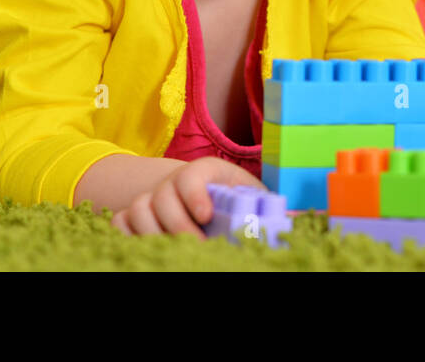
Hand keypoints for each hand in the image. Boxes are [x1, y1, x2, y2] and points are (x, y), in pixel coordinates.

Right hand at [110, 157, 267, 237]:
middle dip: (178, 225)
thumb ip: (270, 207)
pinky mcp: (135, 214)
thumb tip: (304, 219)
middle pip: (161, 197)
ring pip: (137, 210)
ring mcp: (152, 197)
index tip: (205, 216)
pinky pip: (120, 222)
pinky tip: (147, 250)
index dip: (195, 194)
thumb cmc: (235, 201)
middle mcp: (174, 181)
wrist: (203, 199)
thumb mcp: (253, 198)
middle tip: (196, 247)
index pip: (193, 173)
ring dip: (153, 234)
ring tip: (175, 252)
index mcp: (207, 172)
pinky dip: (128, 235)